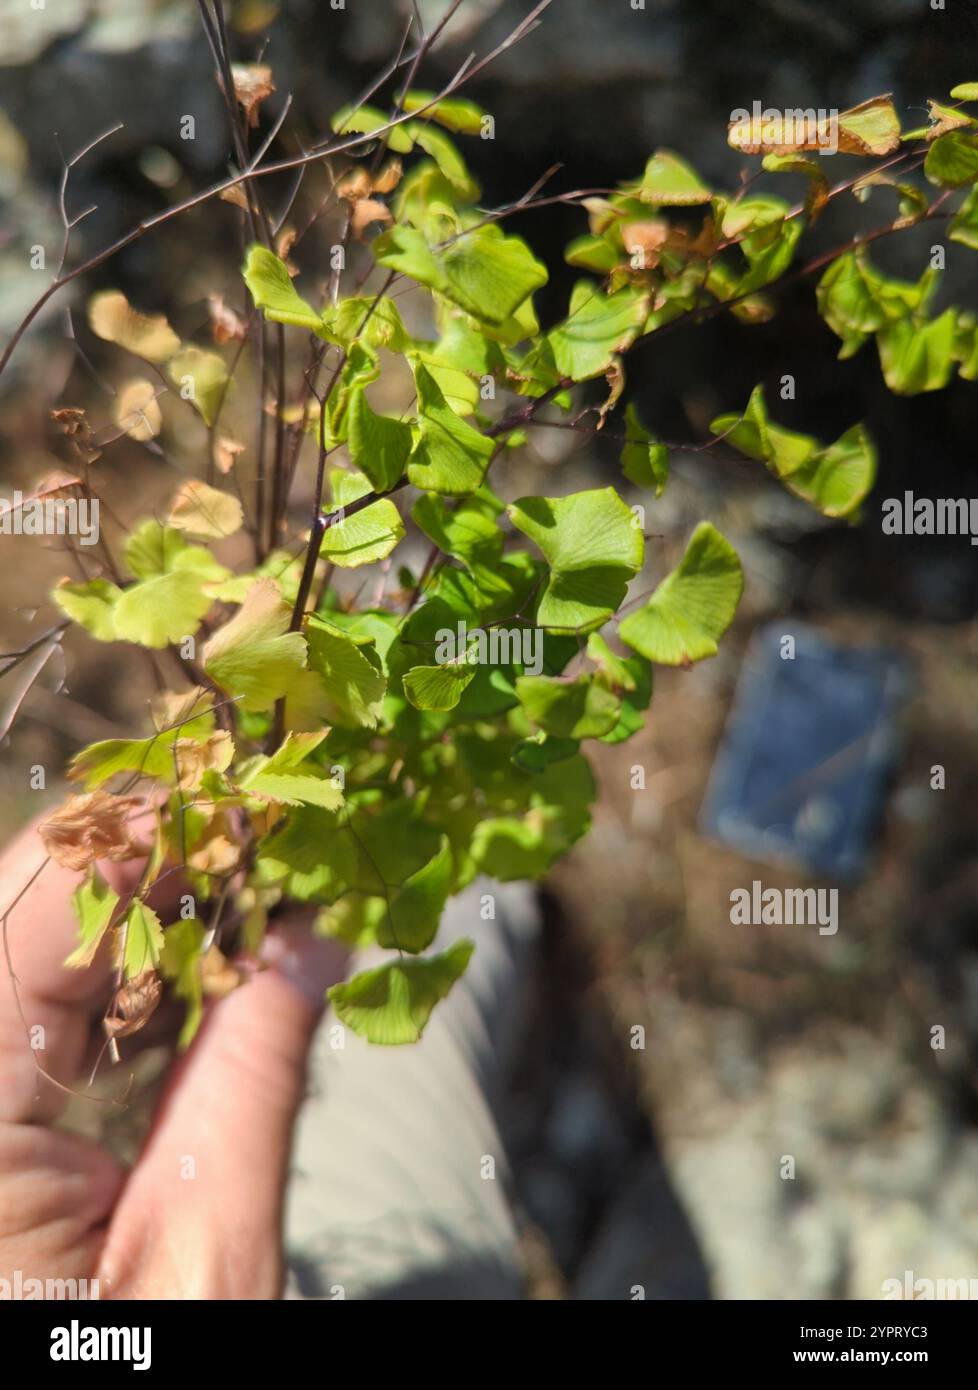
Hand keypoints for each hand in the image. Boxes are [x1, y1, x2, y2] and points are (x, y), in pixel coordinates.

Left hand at [0, 819, 345, 1298]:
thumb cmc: (140, 1373)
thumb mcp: (209, 1243)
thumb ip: (256, 1067)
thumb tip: (315, 936)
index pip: (48, 905)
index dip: (159, 833)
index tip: (258, 798)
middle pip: (30, 912)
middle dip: (159, 867)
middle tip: (273, 846)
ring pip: (32, 952)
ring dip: (145, 919)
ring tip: (253, 903)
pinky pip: (32, 1015)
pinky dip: (118, 983)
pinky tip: (196, 975)